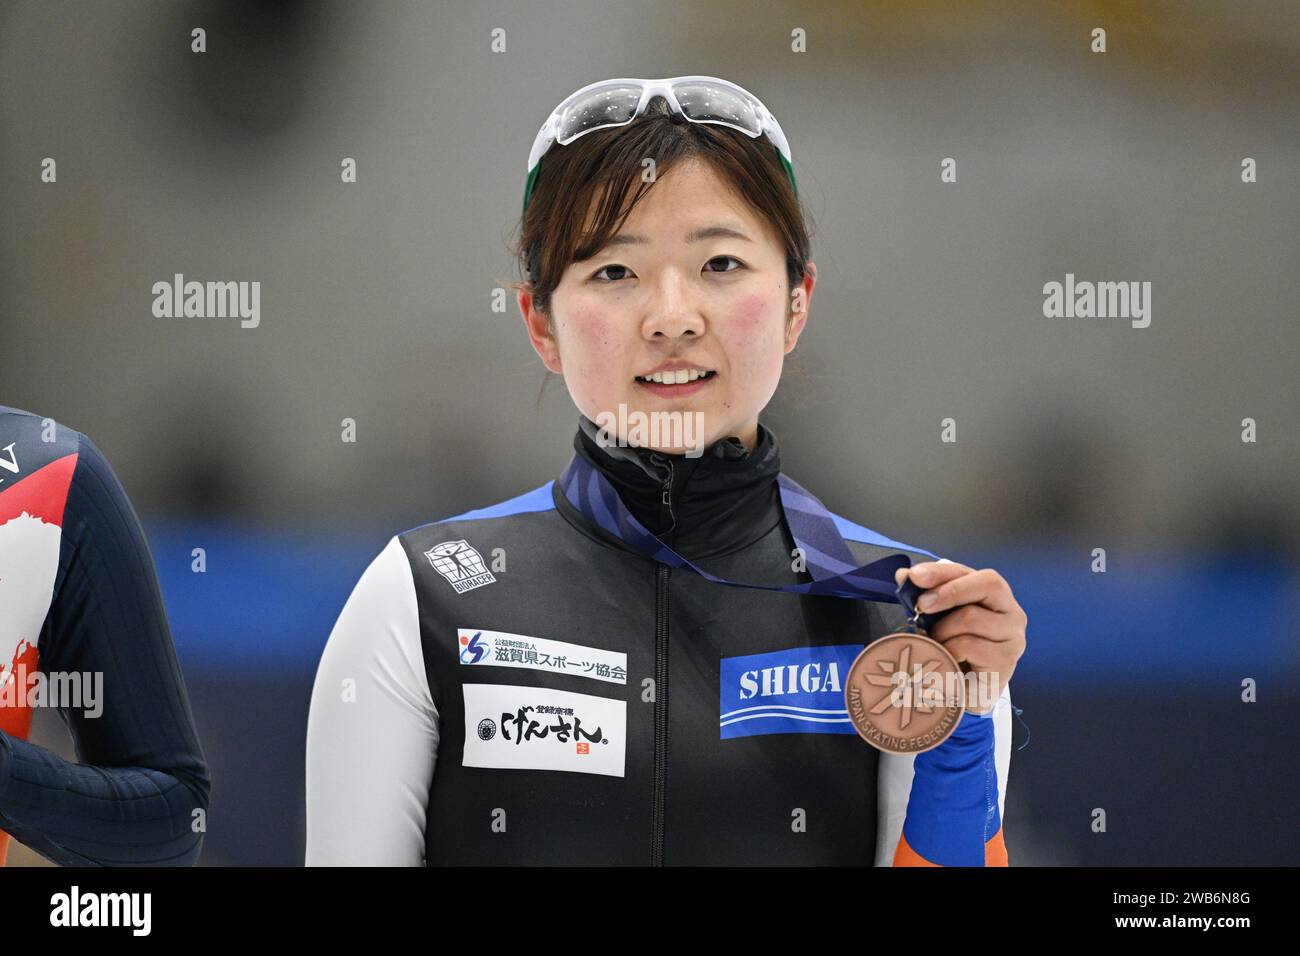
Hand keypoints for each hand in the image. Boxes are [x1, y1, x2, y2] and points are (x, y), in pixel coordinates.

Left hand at [894, 561, 1026, 714]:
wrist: (963, 693)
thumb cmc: (953, 651)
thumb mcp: (937, 619)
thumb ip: (925, 596)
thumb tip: (903, 575)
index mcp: (994, 596)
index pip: (973, 572)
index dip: (942, 572)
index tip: (914, 576)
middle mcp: (1012, 613)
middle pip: (987, 585)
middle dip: (948, 591)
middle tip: (921, 605)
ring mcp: (1013, 637)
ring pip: (971, 617)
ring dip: (943, 631)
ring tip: (937, 645)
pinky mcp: (1006, 660)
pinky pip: (969, 645)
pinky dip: (949, 651)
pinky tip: (947, 659)